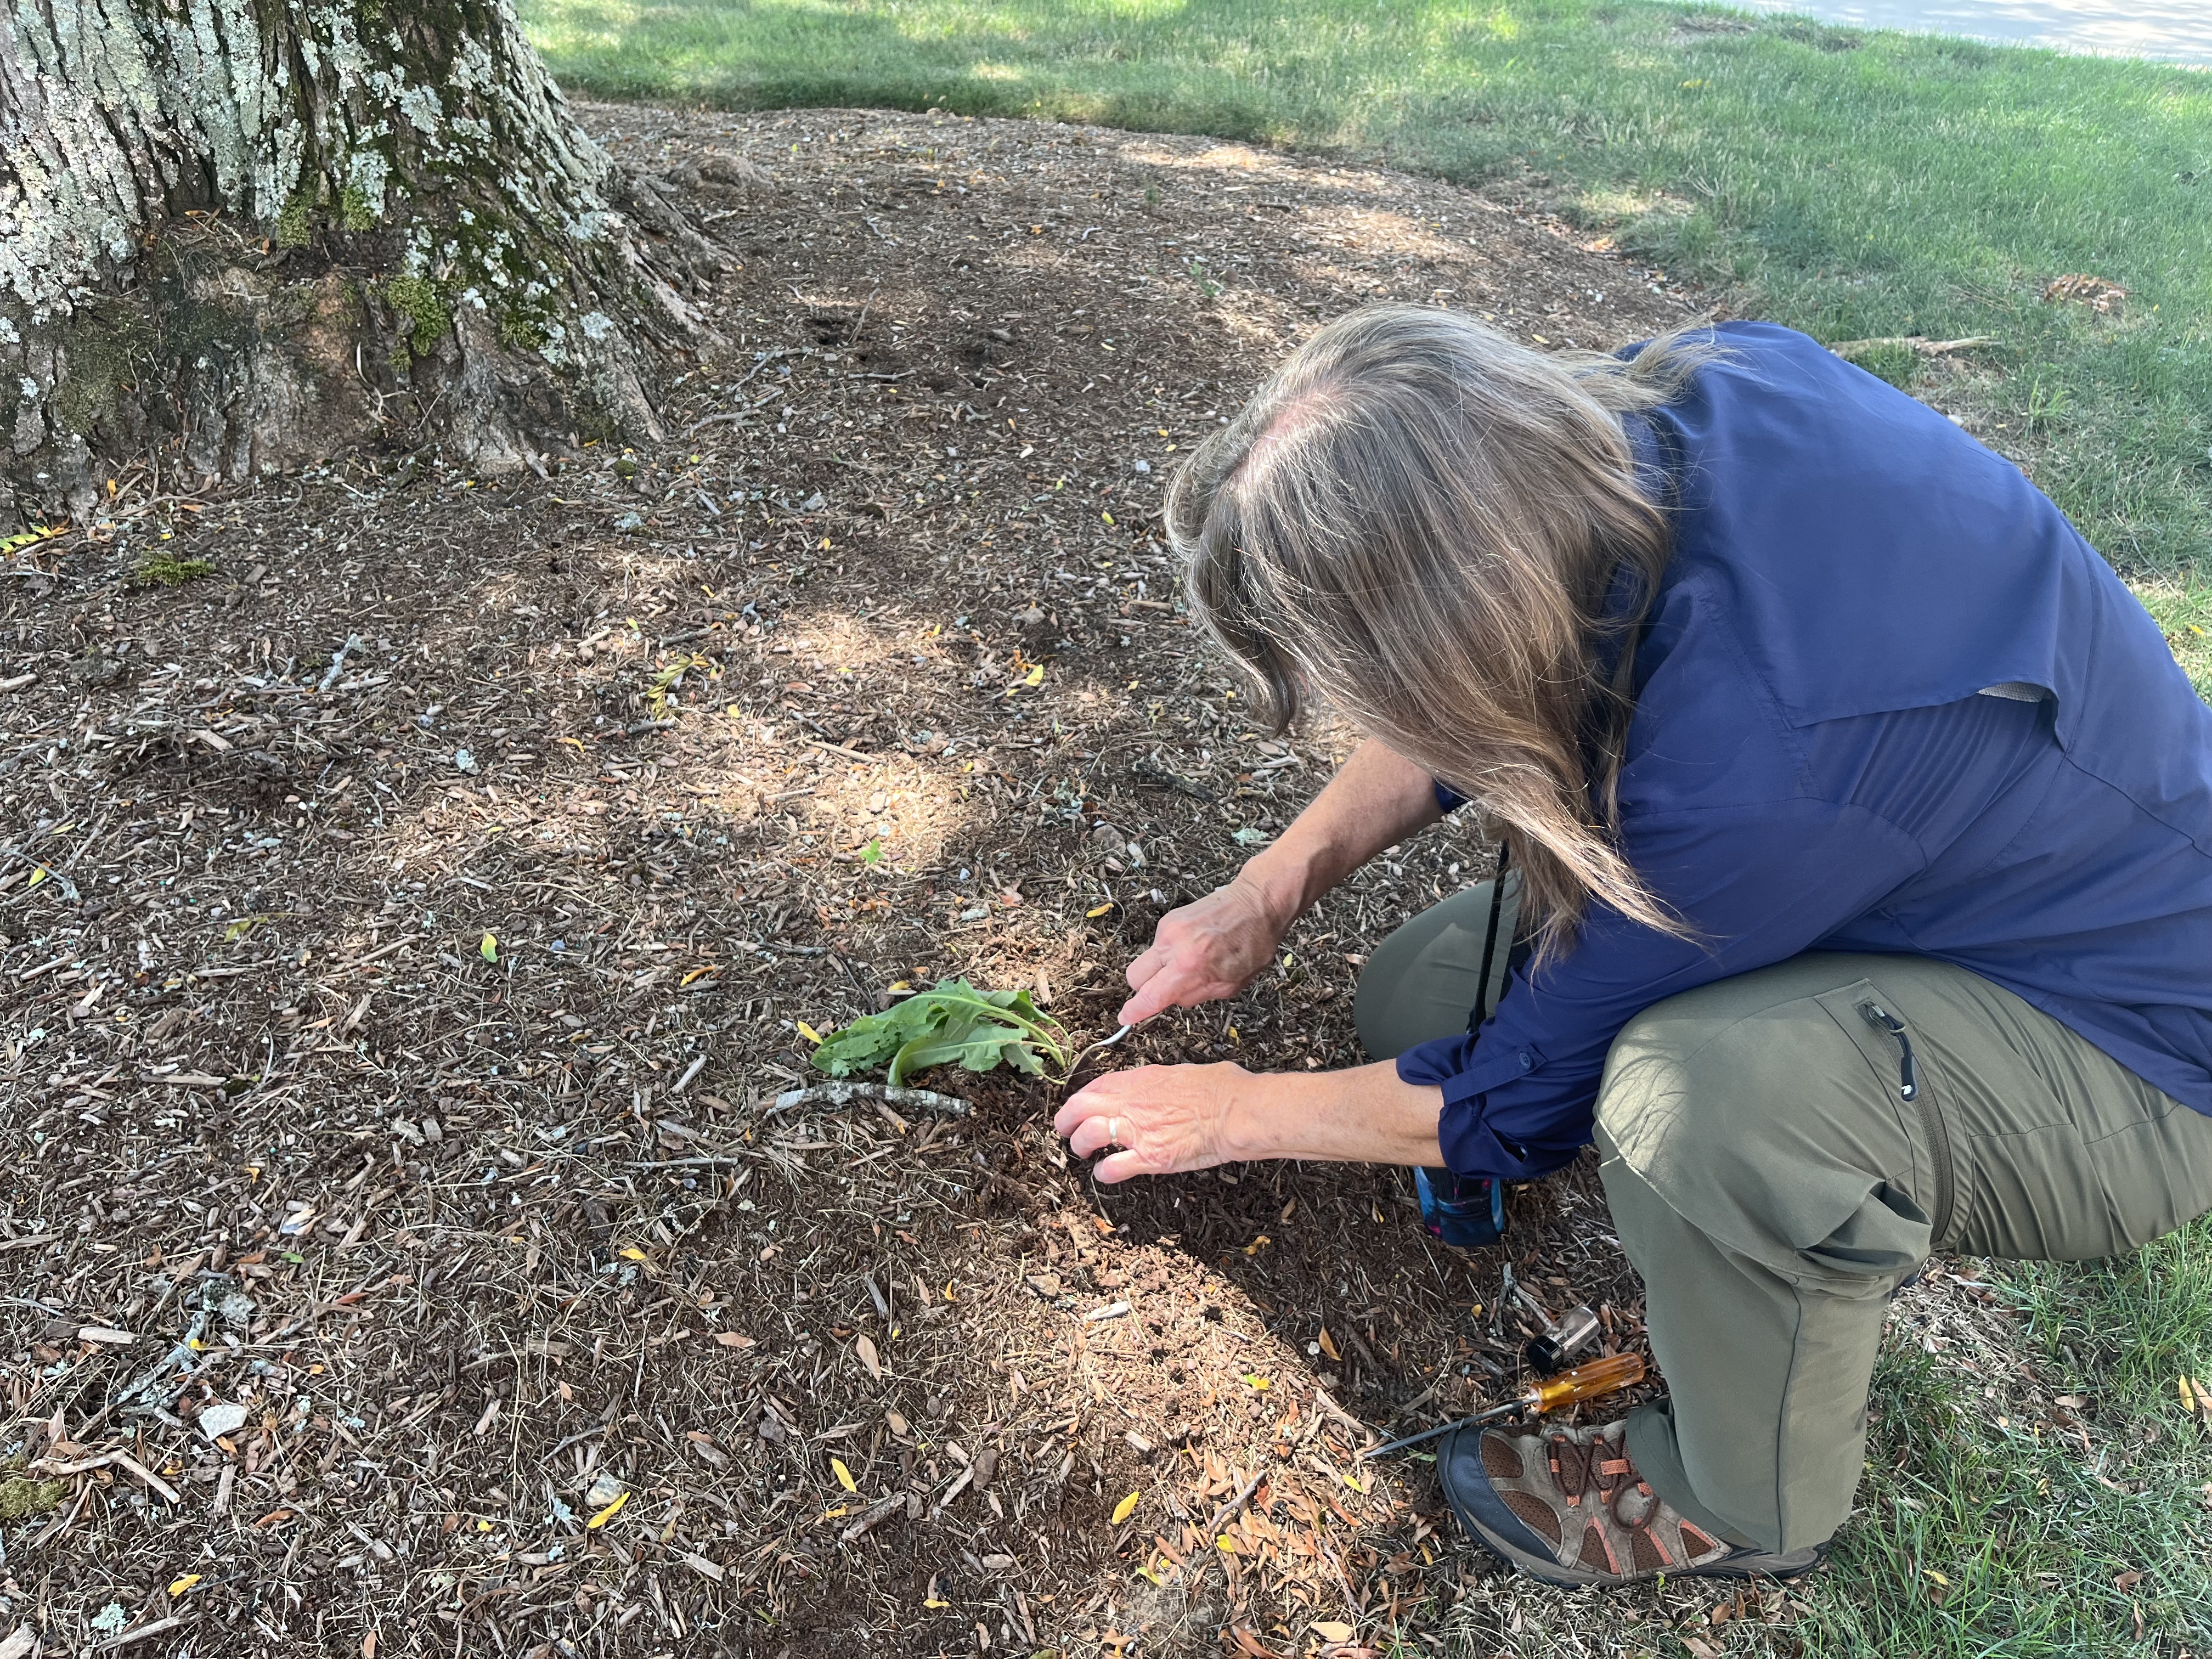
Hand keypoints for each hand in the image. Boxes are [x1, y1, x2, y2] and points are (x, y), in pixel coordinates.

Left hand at [1053, 1063, 1255, 1183]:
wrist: (1238, 1112)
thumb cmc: (1224, 1089)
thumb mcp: (1188, 1072)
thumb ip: (1169, 1080)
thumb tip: (1174, 1084)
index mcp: (1142, 1079)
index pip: (1098, 1084)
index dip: (1083, 1095)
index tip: (1081, 1104)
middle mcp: (1133, 1102)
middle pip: (1080, 1106)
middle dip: (1065, 1119)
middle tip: (1064, 1129)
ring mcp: (1139, 1130)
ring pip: (1088, 1135)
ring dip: (1079, 1145)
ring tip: (1082, 1153)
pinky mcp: (1150, 1157)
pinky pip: (1113, 1168)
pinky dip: (1104, 1173)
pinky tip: (1105, 1174)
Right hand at [1118, 876, 1291, 1024]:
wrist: (1257, 903)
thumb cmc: (1253, 945)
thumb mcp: (1232, 985)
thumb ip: (1196, 995)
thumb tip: (1170, 1000)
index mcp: (1191, 967)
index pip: (1150, 995)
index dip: (1135, 1011)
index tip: (1126, 1018)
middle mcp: (1173, 946)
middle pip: (1134, 977)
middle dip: (1144, 989)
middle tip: (1165, 990)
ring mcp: (1168, 930)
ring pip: (1146, 961)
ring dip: (1160, 970)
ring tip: (1190, 963)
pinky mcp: (1169, 919)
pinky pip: (1159, 946)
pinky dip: (1170, 953)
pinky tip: (1194, 948)